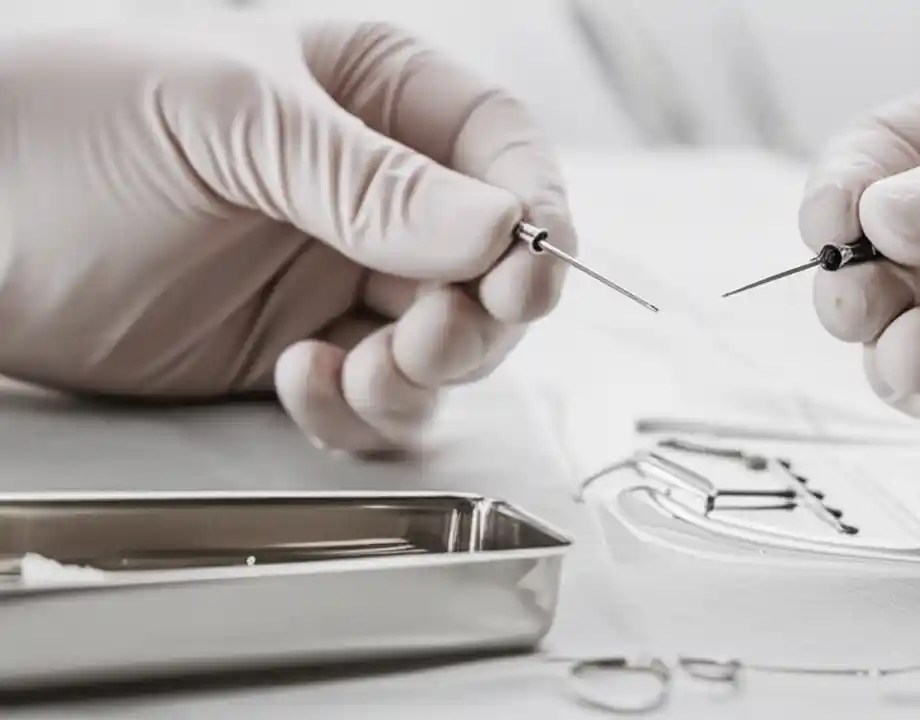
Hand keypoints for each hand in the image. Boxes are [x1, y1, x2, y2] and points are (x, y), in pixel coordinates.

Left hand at [0, 20, 573, 452]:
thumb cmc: (70, 122)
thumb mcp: (230, 120)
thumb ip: (368, 179)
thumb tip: (496, 228)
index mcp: (373, 95)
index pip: (500, 149)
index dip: (534, 212)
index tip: (529, 271)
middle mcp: (373, 188)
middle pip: (491, 264)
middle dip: (478, 314)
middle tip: (434, 337)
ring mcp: (337, 272)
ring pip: (445, 344)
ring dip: (422, 374)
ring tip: (359, 370)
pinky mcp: (301, 348)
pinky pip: (376, 396)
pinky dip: (360, 408)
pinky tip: (301, 378)